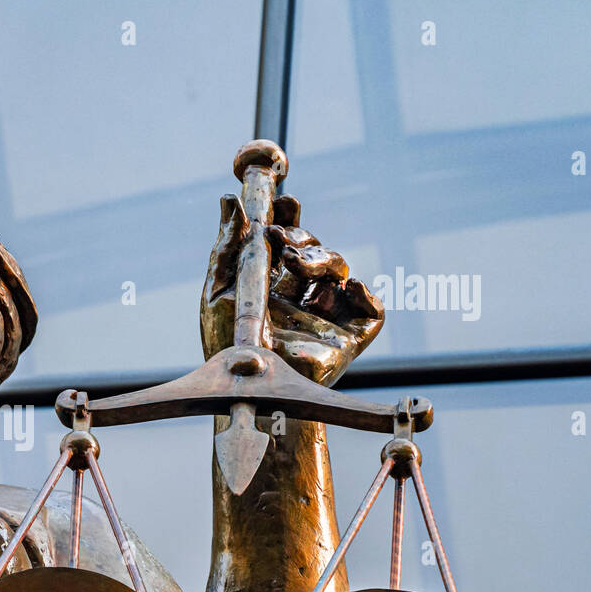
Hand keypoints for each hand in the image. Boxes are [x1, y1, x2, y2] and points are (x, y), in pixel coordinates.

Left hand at [200, 193, 383, 386]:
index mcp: (272, 286)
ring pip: (340, 270)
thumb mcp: (218, 292)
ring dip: (320, 257)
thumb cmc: (228, 347)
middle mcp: (301, 298)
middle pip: (314, 251)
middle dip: (300, 236)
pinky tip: (345, 288)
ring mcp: (327, 317)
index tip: (285, 202)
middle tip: (280, 237)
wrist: (250, 389)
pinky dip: (365, 294)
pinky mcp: (350, 339)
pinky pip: (372, 310)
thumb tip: (231, 202)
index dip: (290, 220)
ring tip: (294, 263)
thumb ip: (226, 249)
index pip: (288, 243)